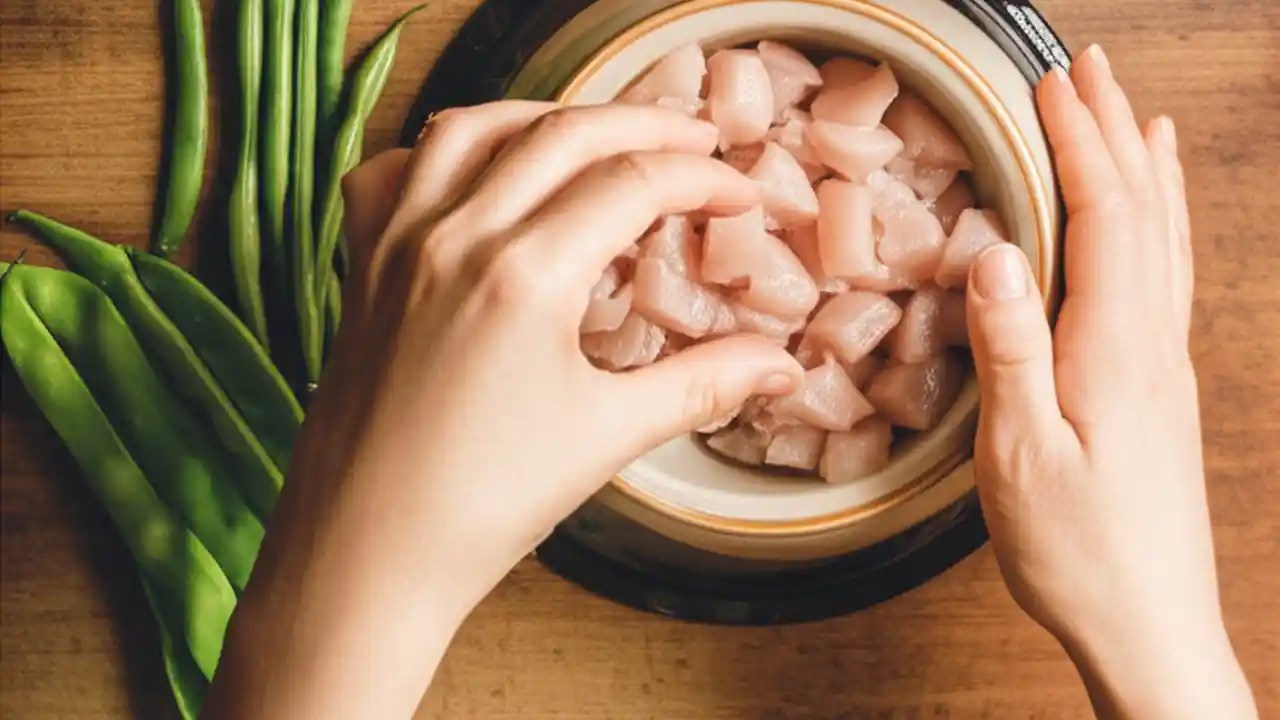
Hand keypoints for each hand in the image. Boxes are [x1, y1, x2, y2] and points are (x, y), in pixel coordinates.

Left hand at [204, 102, 802, 718]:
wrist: (365, 554)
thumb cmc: (484, 503)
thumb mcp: (608, 437)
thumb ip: (704, 385)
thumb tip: (783, 365)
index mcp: (523, 274)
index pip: (633, 183)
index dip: (701, 178)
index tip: (740, 191)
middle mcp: (454, 237)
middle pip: (565, 133)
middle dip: (644, 125)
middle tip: (697, 141)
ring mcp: (397, 244)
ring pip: (474, 125)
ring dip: (547, 116)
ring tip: (599, 135)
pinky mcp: (361, 266)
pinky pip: (395, 169)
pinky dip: (445, 150)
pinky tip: (480, 173)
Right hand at [965, 46, 1255, 717]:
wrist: (1149, 622)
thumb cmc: (1079, 548)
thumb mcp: (1021, 453)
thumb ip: (1012, 349)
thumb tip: (995, 252)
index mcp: (1115, 347)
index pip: (1104, 215)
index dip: (1079, 141)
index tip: (1053, 82)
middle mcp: (1153, 342)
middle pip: (1142, 211)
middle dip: (1114, 131)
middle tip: (1090, 68)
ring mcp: (1166, 364)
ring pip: (1165, 240)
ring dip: (1146, 170)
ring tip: (1135, 116)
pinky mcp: (1162, 389)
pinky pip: (1167, 279)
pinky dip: (1161, 228)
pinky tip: (1152, 227)